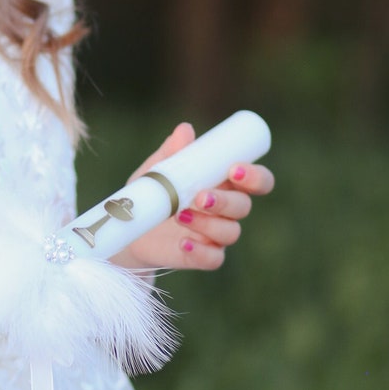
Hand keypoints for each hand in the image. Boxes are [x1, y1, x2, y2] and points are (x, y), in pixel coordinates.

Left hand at [110, 121, 275, 273]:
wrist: (131, 227)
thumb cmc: (154, 192)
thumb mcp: (159, 170)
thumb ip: (173, 152)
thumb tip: (185, 130)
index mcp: (225, 184)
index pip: (258, 181)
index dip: (256, 176)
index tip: (235, 170)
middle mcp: (226, 210)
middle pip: (244, 206)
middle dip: (226, 201)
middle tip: (200, 196)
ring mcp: (216, 235)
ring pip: (231, 232)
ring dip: (209, 223)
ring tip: (180, 214)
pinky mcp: (202, 256)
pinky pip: (214, 259)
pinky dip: (201, 252)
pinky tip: (184, 243)